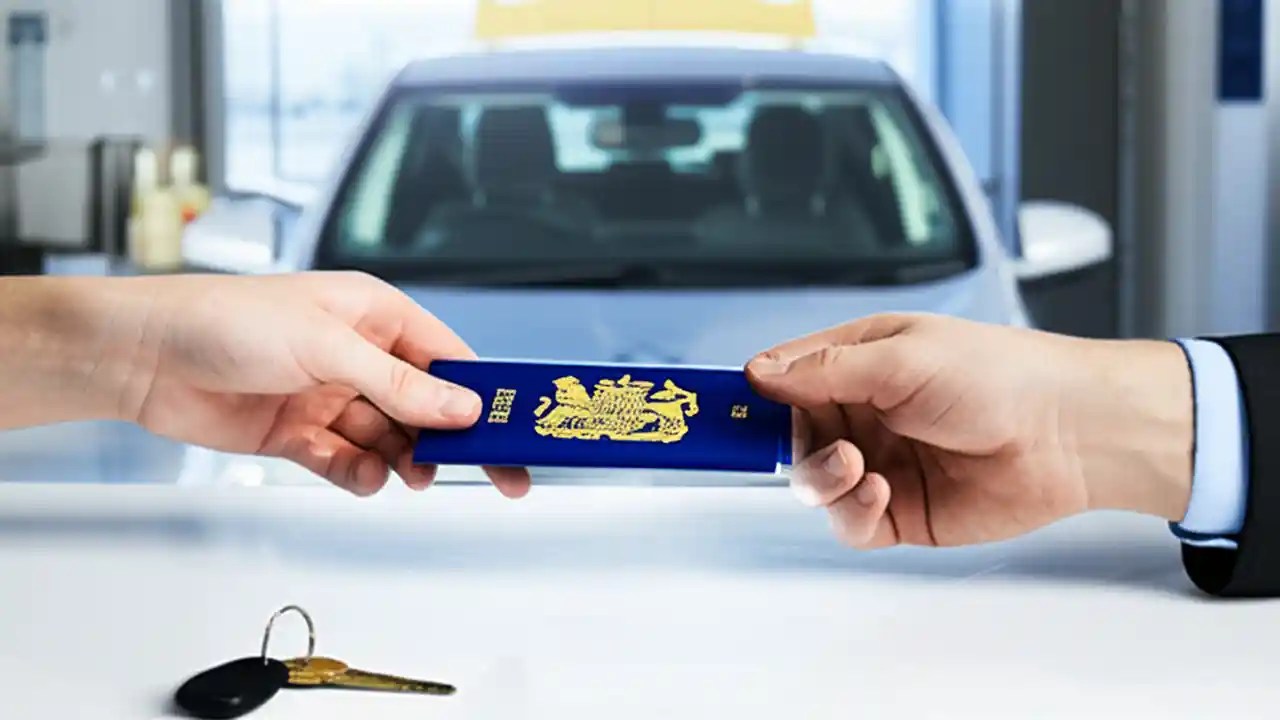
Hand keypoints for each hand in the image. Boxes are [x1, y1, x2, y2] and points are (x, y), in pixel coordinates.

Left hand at [96, 272, 528, 496]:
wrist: (142, 357)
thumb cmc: (226, 321)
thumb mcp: (326, 347)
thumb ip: (398, 384)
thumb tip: (462, 409)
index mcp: (375, 315)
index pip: (447, 359)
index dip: (483, 395)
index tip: (516, 428)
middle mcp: (357, 355)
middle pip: (425, 407)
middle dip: (454, 440)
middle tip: (497, 475)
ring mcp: (329, 395)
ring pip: (389, 439)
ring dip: (403, 460)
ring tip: (410, 477)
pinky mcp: (299, 432)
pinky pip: (346, 460)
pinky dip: (358, 473)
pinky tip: (361, 477)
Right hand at [746, 314, 1193, 547]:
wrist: (1069, 434)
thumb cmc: (1001, 375)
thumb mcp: (902, 355)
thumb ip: (825, 369)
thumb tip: (760, 372)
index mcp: (859, 363)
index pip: (784, 378)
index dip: (750, 395)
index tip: (717, 412)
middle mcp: (864, 414)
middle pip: (790, 437)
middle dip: (791, 445)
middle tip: (799, 444)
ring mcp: (880, 464)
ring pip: (814, 483)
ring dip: (824, 479)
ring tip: (857, 466)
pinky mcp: (901, 512)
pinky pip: (849, 522)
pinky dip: (853, 512)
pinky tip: (880, 492)